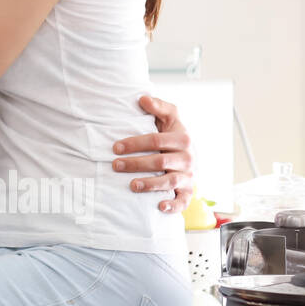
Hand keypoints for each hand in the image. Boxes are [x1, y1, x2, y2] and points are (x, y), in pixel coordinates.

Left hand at [111, 94, 193, 212]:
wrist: (189, 153)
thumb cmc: (173, 133)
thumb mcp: (169, 116)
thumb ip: (158, 106)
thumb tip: (142, 98)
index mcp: (182, 138)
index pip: (156, 140)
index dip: (135, 143)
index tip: (115, 147)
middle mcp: (188, 157)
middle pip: (160, 161)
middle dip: (136, 163)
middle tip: (115, 165)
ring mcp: (189, 175)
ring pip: (170, 181)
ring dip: (150, 184)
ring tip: (132, 185)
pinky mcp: (188, 191)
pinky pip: (184, 201)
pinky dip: (174, 205)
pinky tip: (160, 207)